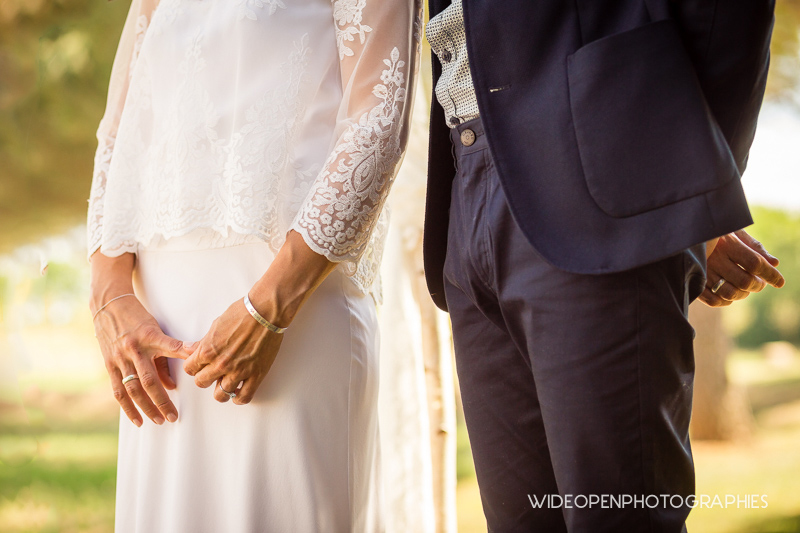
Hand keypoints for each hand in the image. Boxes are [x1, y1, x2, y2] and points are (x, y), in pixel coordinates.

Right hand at [93, 295, 189, 425]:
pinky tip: (137, 420)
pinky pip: (118, 391)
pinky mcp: (108, 365)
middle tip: (173, 416)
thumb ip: (165, 356)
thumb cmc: (138, 319)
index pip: (171, 351)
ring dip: (146, 408)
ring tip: (158, 421)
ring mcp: (119, 358)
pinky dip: (127, 407)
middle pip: (149, 381)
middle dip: (162, 401)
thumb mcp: (156, 331)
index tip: (197, 376)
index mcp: (150, 337)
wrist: (109, 305)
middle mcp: (134, 349)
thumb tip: (172, 385)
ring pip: (133, 389)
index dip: (185, 361)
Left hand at [182, 298, 283, 404]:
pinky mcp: (256, 375)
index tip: (200, 365)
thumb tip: (189, 349)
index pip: (190, 369)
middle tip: (212, 374)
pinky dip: (239, 398)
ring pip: (221, 394)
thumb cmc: (242, 313)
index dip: (194, 367)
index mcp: (208, 350)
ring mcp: (239, 371)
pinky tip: (238, 392)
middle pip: (202, 383)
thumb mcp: (216, 325)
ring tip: (225, 384)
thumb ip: (203, 341)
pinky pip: (244, 397)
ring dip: (221, 390)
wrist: (265, 312)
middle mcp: (221, 364)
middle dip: (205, 378)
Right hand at [698, 229, 784, 306]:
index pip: (754, 263)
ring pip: (730, 293)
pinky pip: (714, 300)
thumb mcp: (734, 233)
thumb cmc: (714, 233)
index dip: (770, 274)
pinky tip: (729, 295)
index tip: (780, 282)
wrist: (682, 235)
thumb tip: (775, 264)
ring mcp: (703, 272)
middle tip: (759, 283)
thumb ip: (755, 247)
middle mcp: (714, 258)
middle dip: (757, 285)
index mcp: (726, 243)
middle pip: (745, 281)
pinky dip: (726, 301)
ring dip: (743, 294)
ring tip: (745, 289)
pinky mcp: (693, 282)